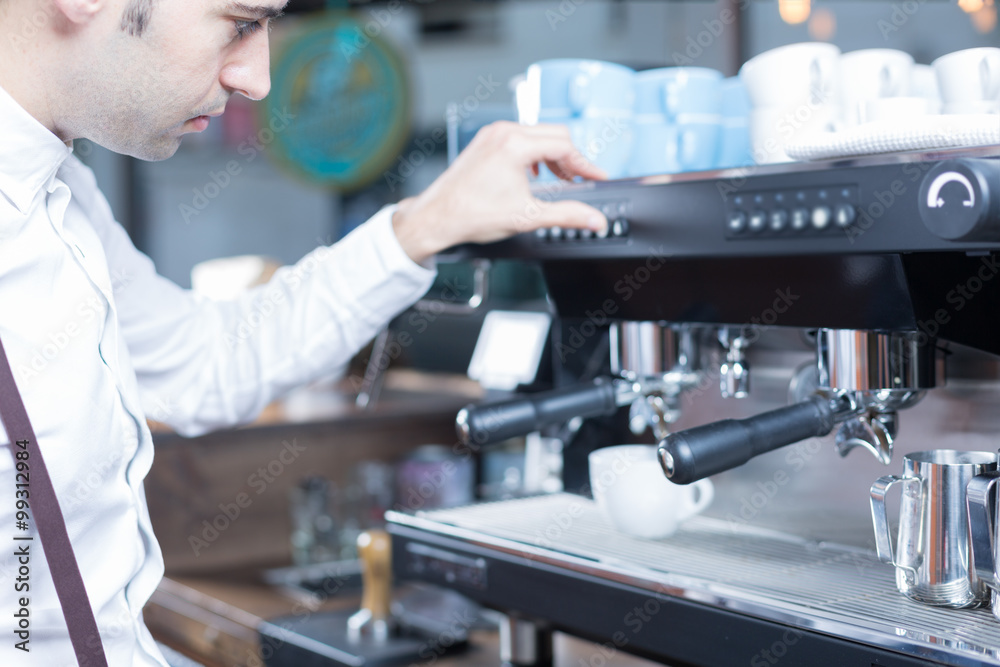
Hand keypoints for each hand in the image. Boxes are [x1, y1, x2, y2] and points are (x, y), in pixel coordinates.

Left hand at [392, 121, 608, 263]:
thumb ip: (567, 215)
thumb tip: (593, 219)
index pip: (565, 146)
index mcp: (515, 145)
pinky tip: (535, 173)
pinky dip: (535, 153)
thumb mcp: (527, 217)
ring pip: (538, 135)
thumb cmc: (471, 214)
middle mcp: (504, 133)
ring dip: (554, 155)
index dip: (587, 164)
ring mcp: (492, 135)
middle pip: (555, 135)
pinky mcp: (485, 141)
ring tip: (561, 178)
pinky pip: (520, 138)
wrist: (438, 217)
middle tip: (581, 180)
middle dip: (572, 158)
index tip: (598, 177)